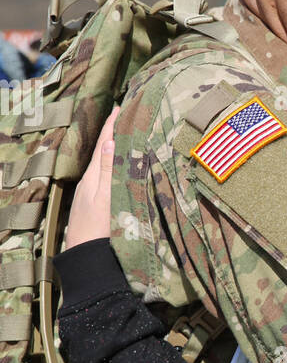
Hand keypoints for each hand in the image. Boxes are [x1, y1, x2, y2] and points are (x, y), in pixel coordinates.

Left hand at [65, 107, 117, 247]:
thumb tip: (110, 141)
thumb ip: (108, 170)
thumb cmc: (98, 228)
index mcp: (93, 176)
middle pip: (102, 151)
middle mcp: (89, 181)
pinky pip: (103, 174)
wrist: (86, 255)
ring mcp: (90, 192)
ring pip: (103, 163)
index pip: (103, 144)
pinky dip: (111, 163)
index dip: (112, 125)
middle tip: (124, 115)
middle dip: (113, 132)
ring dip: (112, 147)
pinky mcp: (93, 202)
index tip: (121, 107)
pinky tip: (115, 165)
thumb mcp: (106, 197)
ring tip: (123, 135)